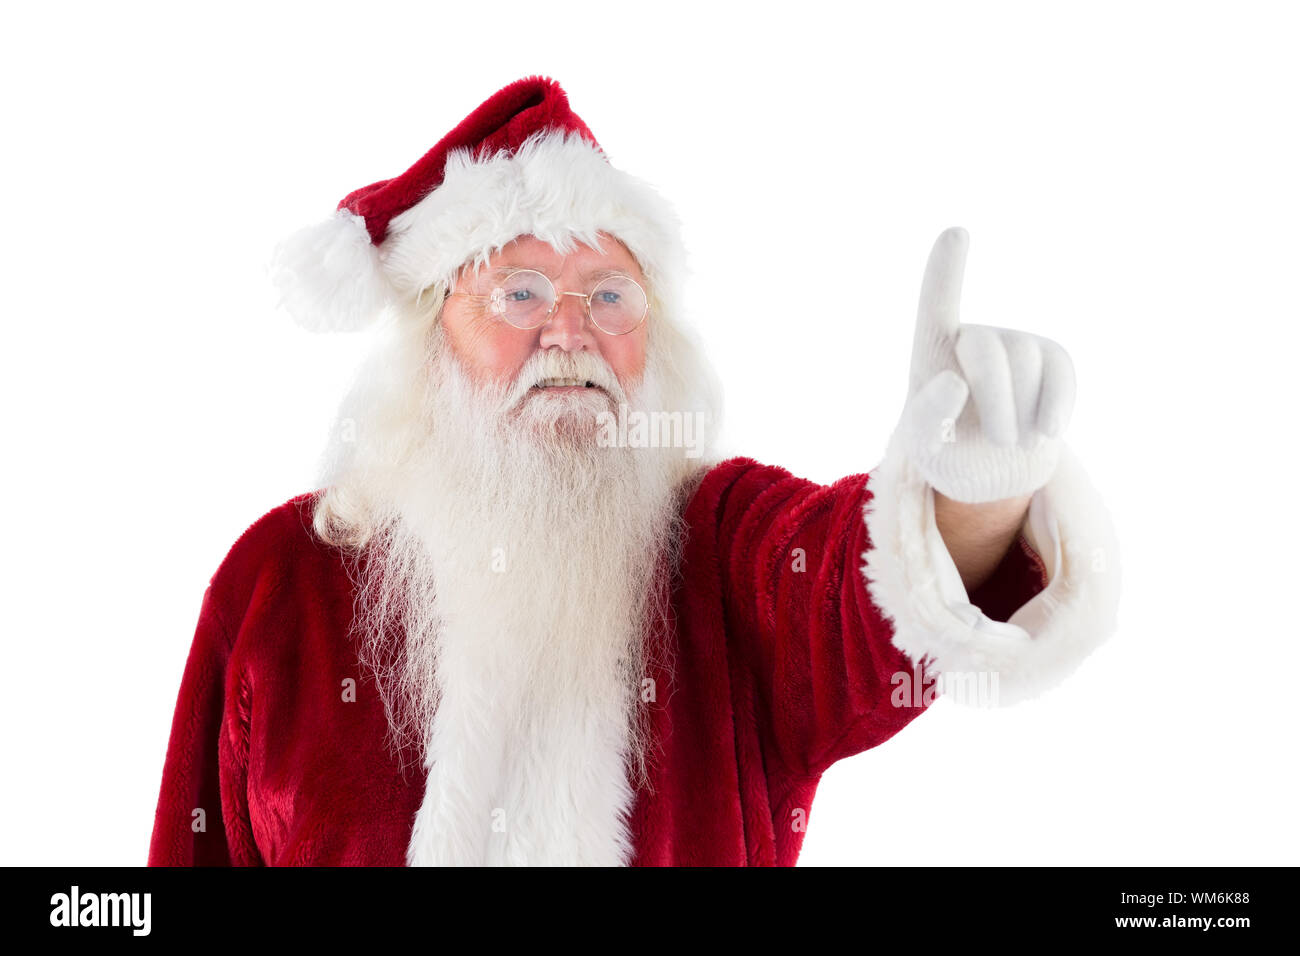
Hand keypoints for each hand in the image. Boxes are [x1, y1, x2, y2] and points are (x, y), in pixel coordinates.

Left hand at [898, 227, 1075, 502]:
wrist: (991, 474)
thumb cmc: (948, 453)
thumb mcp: (925, 447)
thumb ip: (927, 416)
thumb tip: (954, 381)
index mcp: (933, 350)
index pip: (936, 303)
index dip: (946, 270)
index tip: (956, 234)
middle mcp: (975, 338)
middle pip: (987, 350)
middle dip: (995, 400)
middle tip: (998, 441)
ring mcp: (1017, 345)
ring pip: (1027, 361)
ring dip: (1021, 413)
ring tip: (1011, 442)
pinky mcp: (1052, 361)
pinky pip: (1062, 372)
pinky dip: (1056, 405)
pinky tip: (1046, 431)